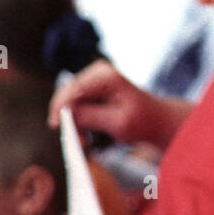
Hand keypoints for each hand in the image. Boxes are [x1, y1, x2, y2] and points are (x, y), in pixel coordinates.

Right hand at [47, 58, 189, 146]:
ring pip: (70, 103)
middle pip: (68, 96)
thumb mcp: (117, 122)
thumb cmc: (143, 121)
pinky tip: (88, 135)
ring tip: (85, 141)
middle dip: (68, 119)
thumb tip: (65, 112)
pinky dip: (79, 122)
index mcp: (105, 76)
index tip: (56, 126)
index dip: (60, 108)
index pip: (73, 90)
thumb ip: (90, 116)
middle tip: (78, 141)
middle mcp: (97, 73)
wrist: (156, 120)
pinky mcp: (92, 90)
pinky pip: (76, 106)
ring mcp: (93, 80)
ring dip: (74, 123)